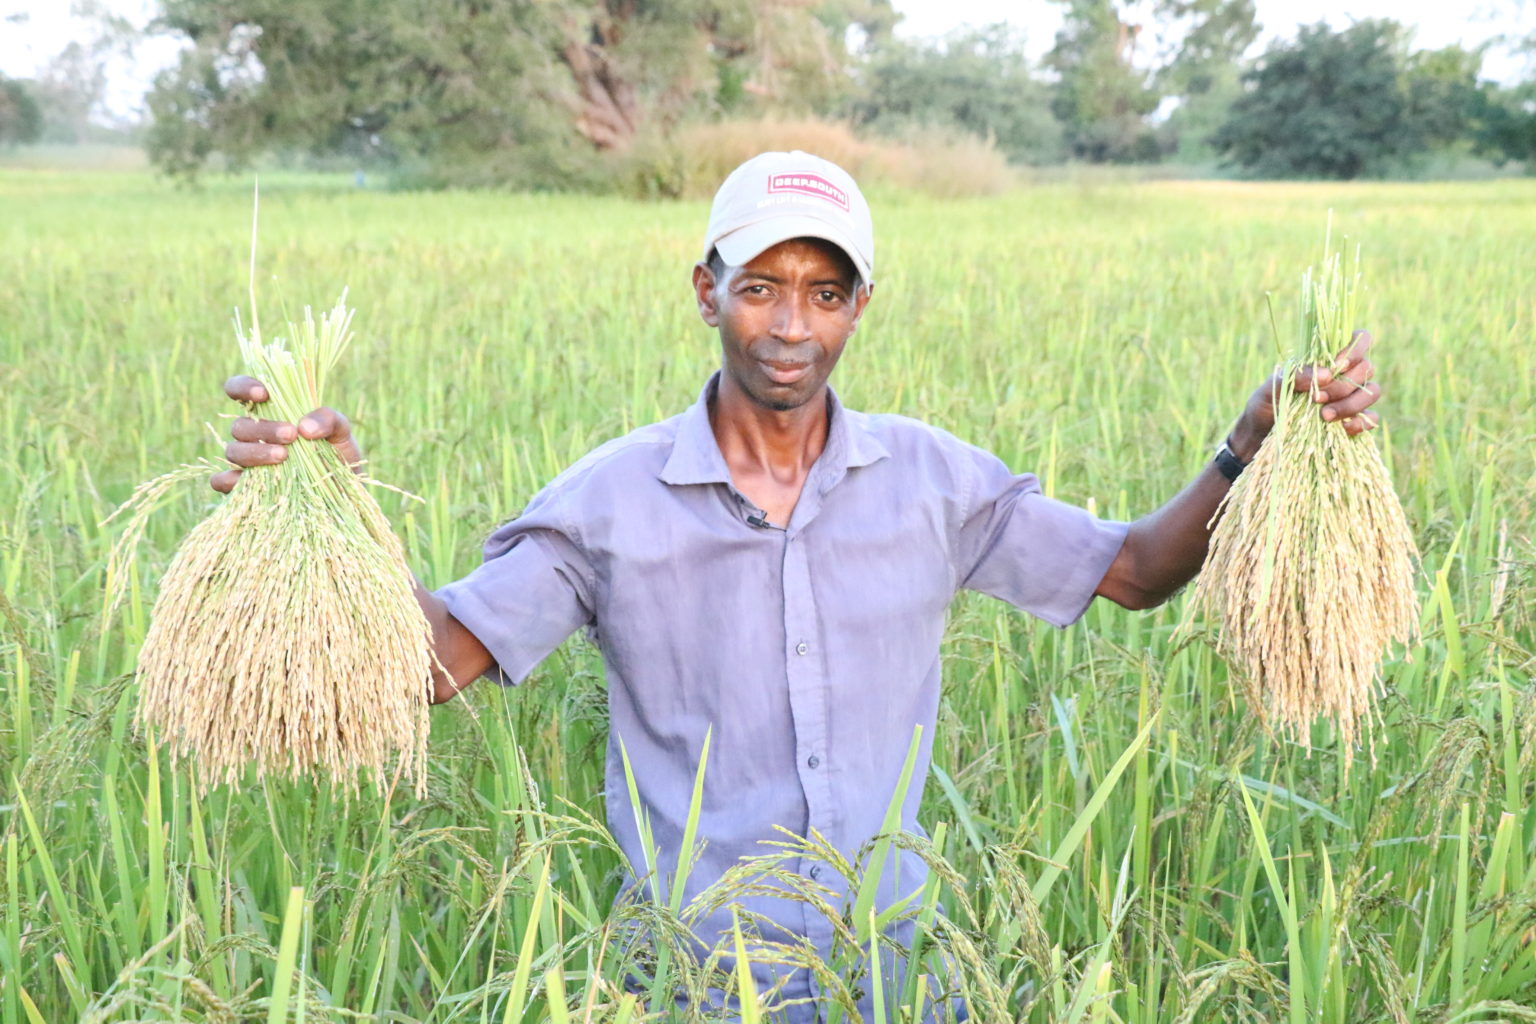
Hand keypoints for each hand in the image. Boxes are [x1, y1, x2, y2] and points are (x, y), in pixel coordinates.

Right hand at [211, 375, 363, 492]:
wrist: (345, 490)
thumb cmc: (338, 454)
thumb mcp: (341, 431)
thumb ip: (329, 419)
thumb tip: (304, 427)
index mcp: (269, 412)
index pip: (240, 391)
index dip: (243, 387)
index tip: (263, 394)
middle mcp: (253, 435)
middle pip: (240, 426)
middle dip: (264, 429)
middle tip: (291, 434)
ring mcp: (247, 461)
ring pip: (233, 451)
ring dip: (255, 452)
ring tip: (284, 456)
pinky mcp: (245, 487)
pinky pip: (222, 481)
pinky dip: (230, 480)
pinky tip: (250, 480)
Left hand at [1228, 329, 1380, 460]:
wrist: (1262, 434)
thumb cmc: (1267, 403)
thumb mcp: (1272, 387)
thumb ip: (1295, 376)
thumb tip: (1326, 374)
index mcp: (1327, 359)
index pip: (1359, 339)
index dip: (1356, 348)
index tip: (1336, 365)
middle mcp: (1345, 375)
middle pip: (1367, 368)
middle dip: (1342, 385)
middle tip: (1316, 398)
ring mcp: (1351, 397)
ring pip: (1372, 391)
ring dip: (1351, 403)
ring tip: (1324, 415)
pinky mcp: (1353, 420)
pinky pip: (1372, 418)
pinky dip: (1360, 422)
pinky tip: (1342, 428)